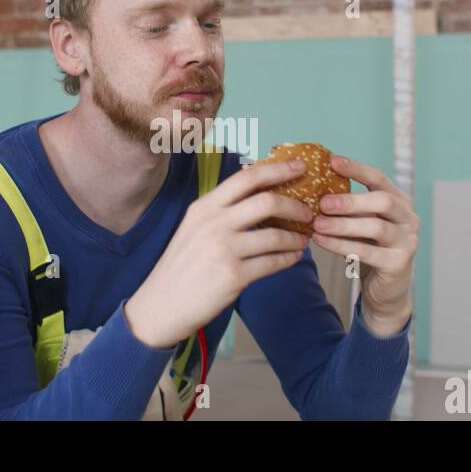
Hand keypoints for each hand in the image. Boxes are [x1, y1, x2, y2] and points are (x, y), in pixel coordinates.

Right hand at [126, 159, 313, 348]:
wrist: (162, 305)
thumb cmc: (182, 266)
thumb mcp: (194, 229)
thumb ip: (222, 211)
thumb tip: (262, 196)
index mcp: (204, 207)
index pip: (247, 178)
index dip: (278, 169)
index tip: (300, 167)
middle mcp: (213, 224)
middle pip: (267, 201)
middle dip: (296, 206)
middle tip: (308, 212)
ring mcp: (223, 250)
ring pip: (275, 236)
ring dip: (295, 238)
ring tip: (302, 241)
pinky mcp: (233, 276)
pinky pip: (273, 263)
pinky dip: (288, 259)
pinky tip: (293, 258)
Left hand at [310, 156, 418, 336]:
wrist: (385, 290)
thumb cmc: (369, 248)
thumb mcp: (361, 223)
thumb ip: (348, 207)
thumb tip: (312, 187)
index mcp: (400, 201)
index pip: (380, 179)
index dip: (357, 169)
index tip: (332, 161)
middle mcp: (409, 218)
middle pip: (383, 201)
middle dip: (350, 201)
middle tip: (322, 203)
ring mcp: (407, 241)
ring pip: (375, 227)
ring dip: (343, 225)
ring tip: (317, 225)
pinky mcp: (398, 263)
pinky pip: (367, 252)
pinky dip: (341, 245)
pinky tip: (320, 242)